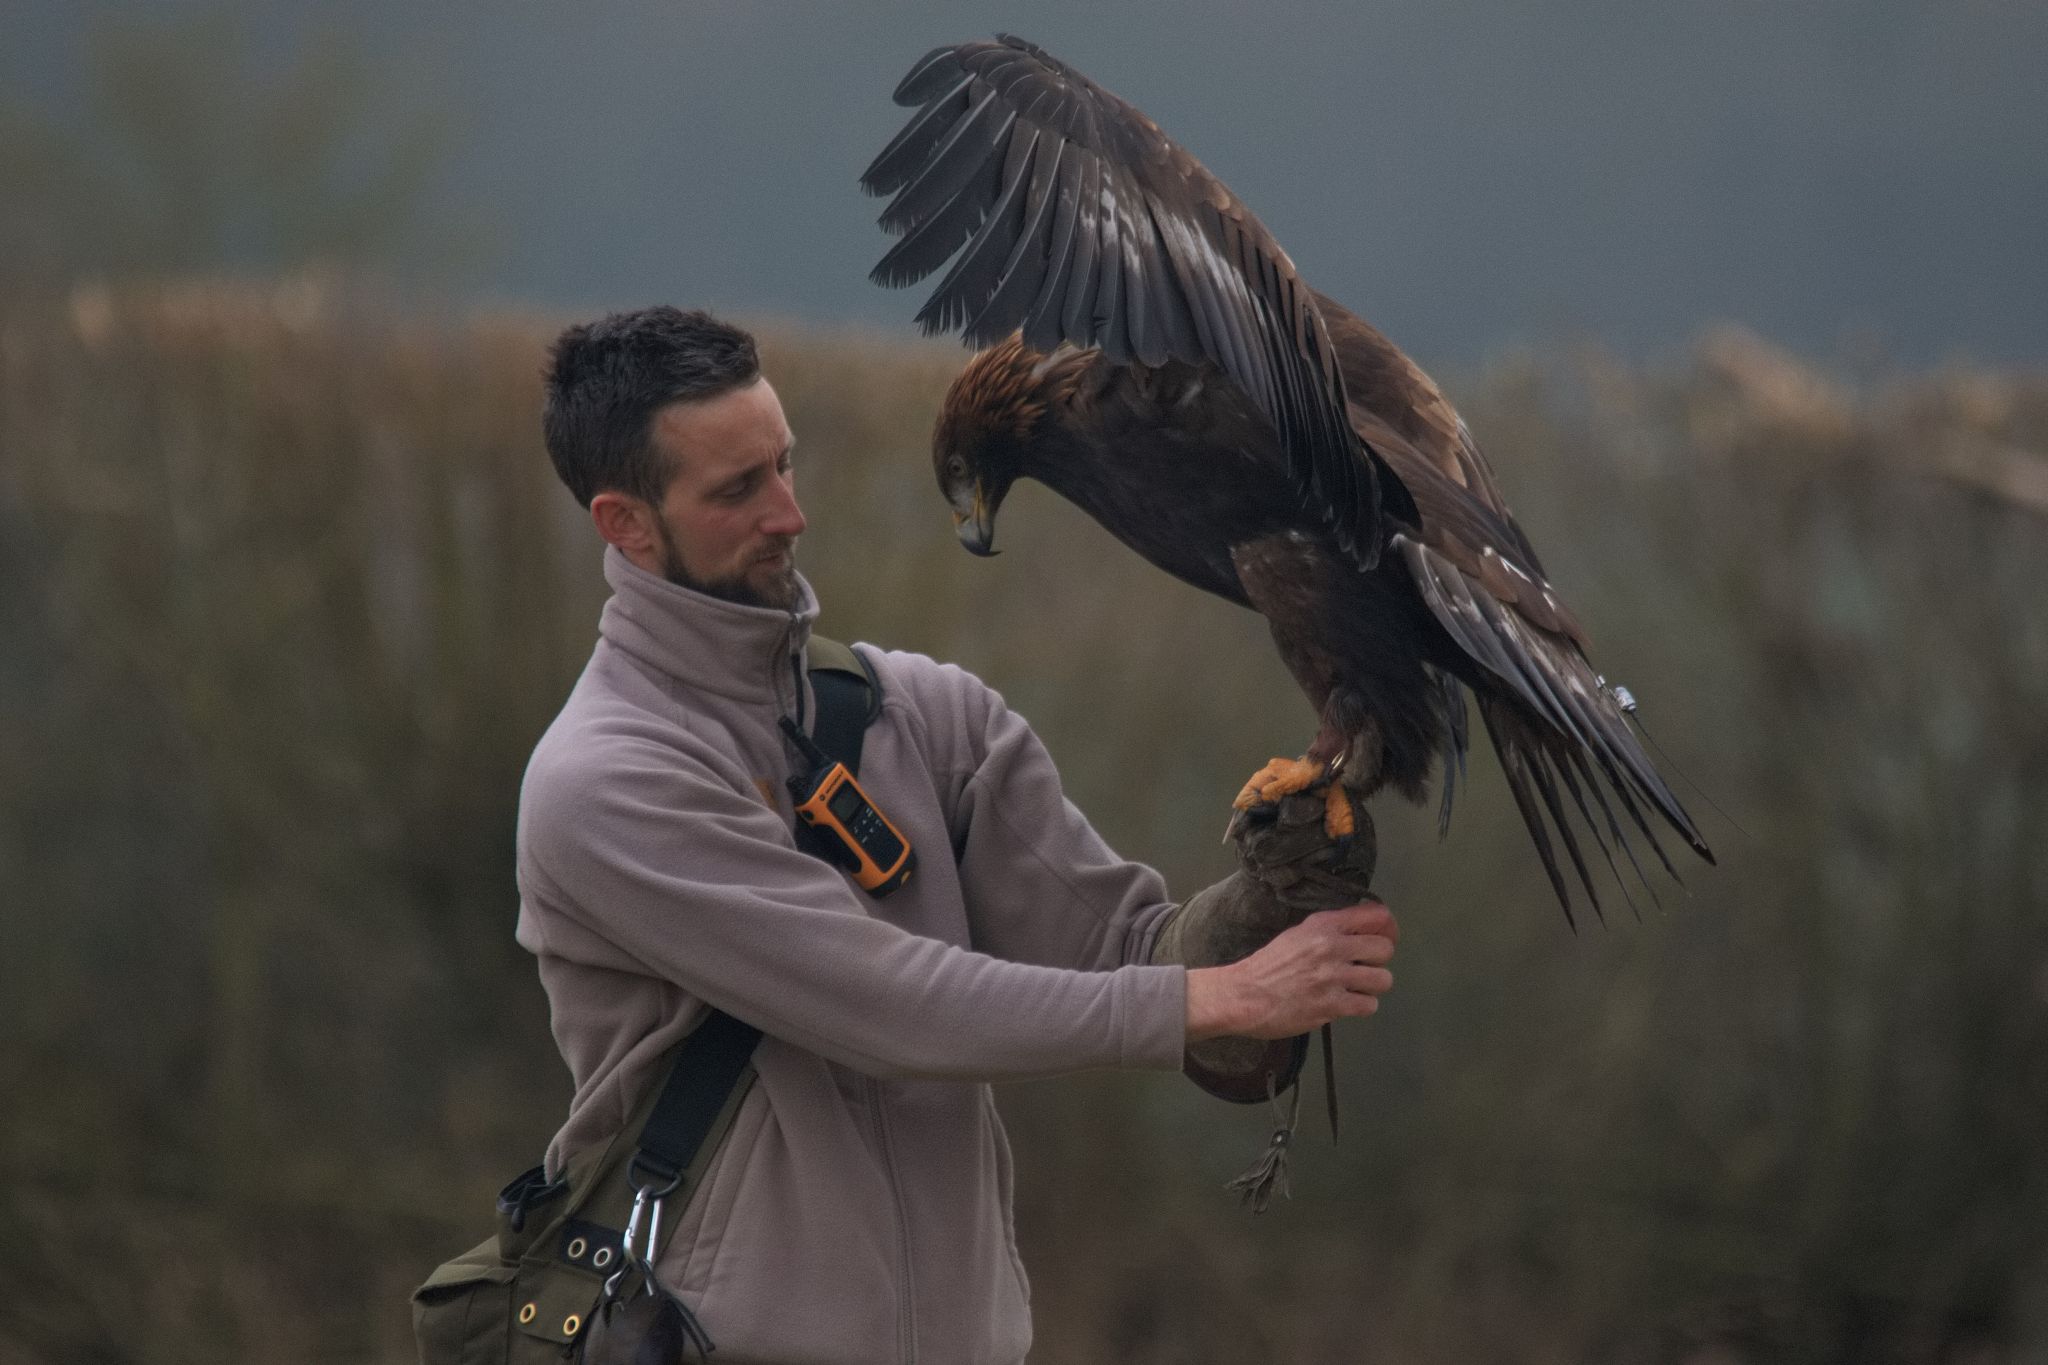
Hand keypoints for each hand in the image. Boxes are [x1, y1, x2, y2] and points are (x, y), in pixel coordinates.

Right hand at [1184, 901, 1396, 1041]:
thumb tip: (1358, 930)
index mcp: (1323, 926)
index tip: (1384, 936)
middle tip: (1365, 967)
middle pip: (1385, 948)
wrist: (1244, 995)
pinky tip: (1347, 1003)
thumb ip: (1327, 930)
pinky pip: (1369, 1005)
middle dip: (1379, 960)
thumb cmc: (1268, 966)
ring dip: (1373, 986)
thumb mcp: (1296, 935)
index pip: (1375, 916)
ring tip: (1357, 988)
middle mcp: (1331, 947)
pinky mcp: (1332, 1005)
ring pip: (1383, 979)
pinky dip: (1362, 1006)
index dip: (1387, 927)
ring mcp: (1333, 977)